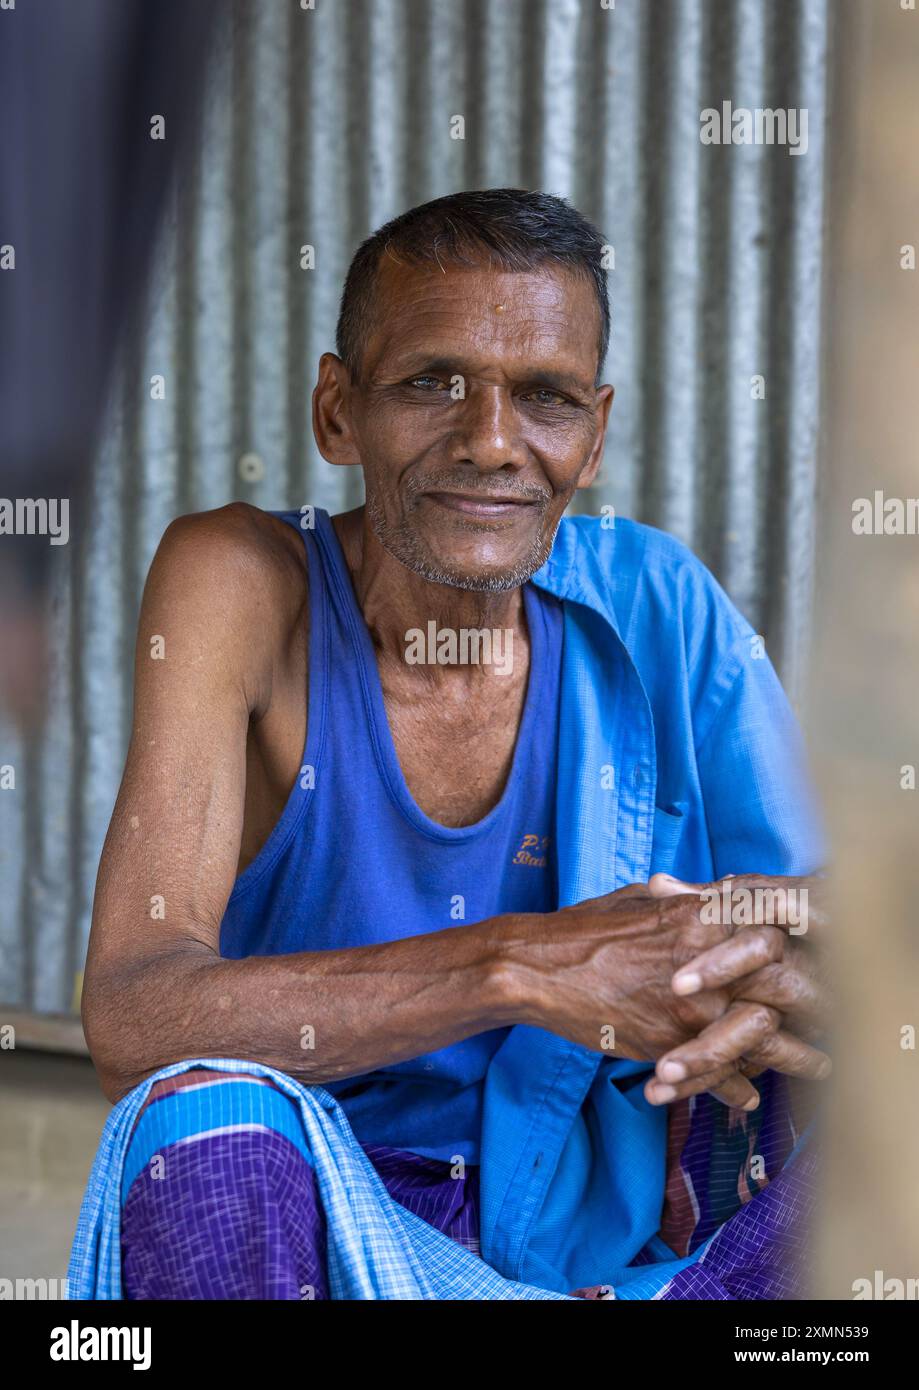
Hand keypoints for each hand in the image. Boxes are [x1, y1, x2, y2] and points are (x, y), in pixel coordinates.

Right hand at [510, 879, 828, 1109]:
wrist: (537, 967)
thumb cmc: (584, 928)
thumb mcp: (640, 900)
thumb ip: (684, 903)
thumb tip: (711, 899)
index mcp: (701, 916)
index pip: (776, 931)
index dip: (807, 947)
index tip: (824, 959)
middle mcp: (706, 960)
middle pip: (785, 985)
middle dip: (818, 1005)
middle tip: (837, 1021)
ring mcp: (690, 1005)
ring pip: (763, 1037)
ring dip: (795, 1058)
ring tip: (818, 1068)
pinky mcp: (670, 1044)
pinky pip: (722, 1072)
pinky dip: (740, 1089)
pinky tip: (750, 1097)